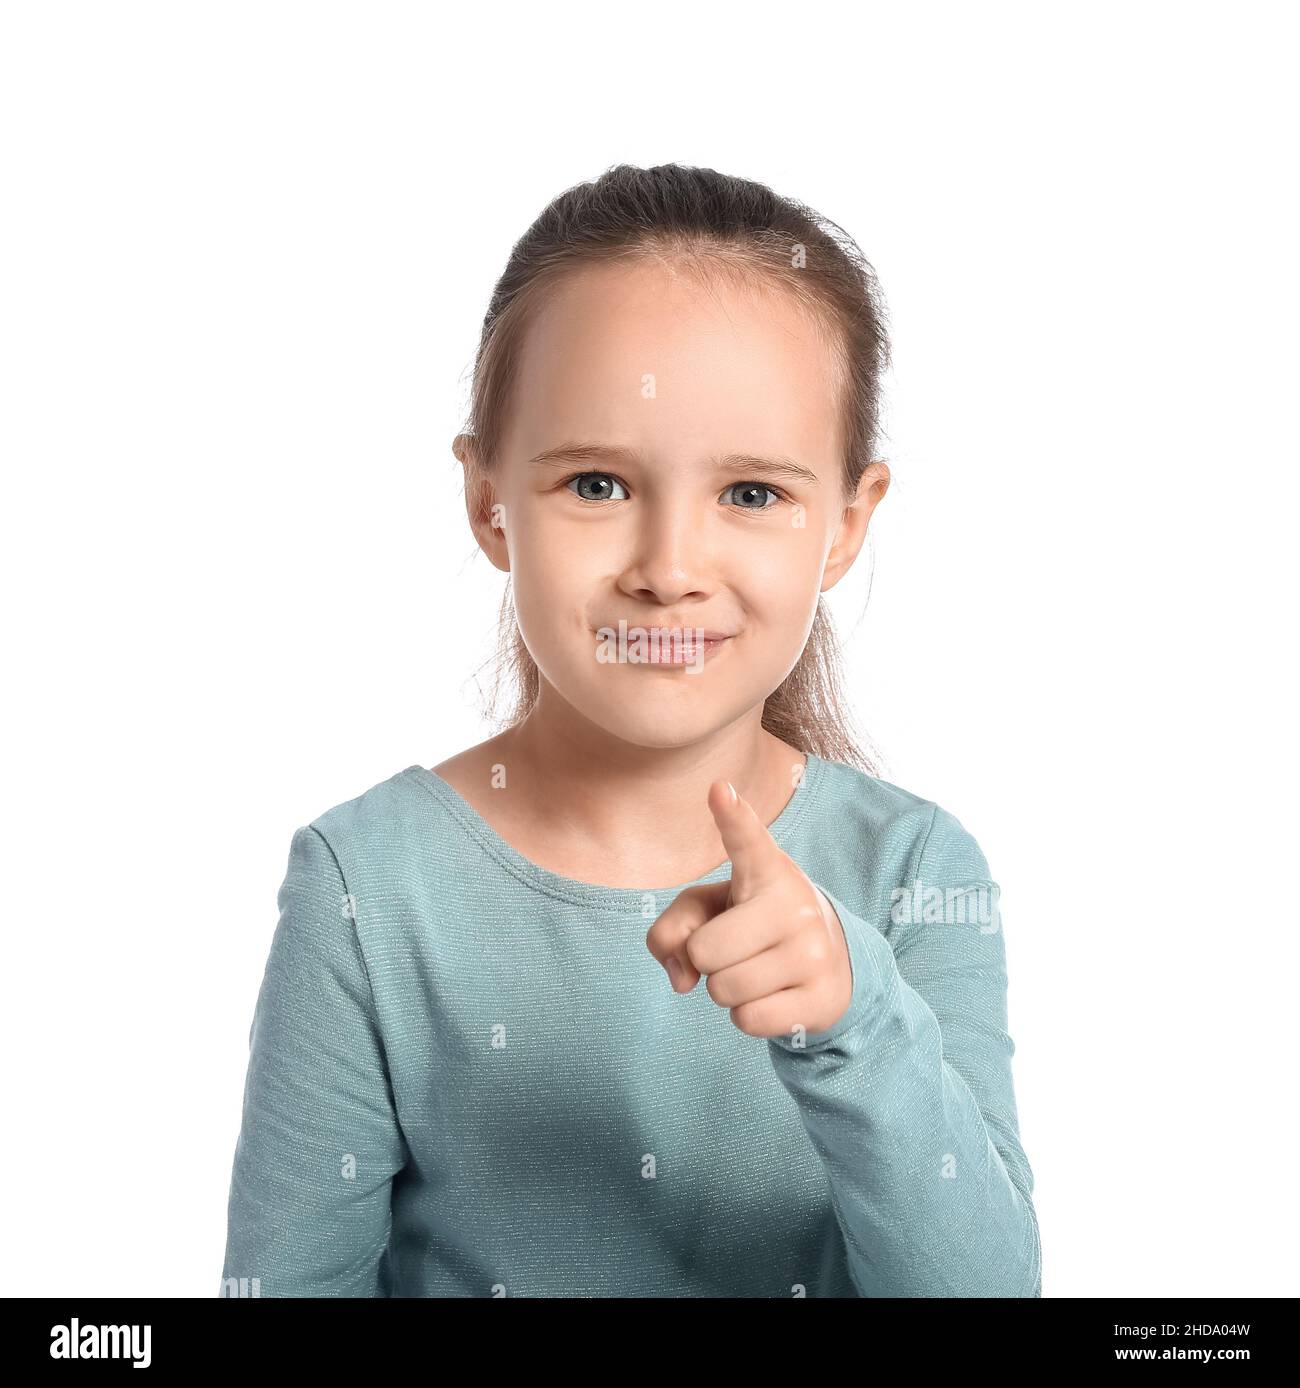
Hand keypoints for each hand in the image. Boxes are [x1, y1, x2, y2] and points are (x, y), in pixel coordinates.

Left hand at [644, 778, 852, 1039]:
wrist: (829, 965)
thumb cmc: (750, 924)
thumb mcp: (708, 911)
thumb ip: (673, 929)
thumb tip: (682, 977)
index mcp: (766, 870)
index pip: (747, 841)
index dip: (732, 817)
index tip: (719, 789)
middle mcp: (795, 904)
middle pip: (704, 952)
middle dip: (704, 960)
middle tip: (734, 948)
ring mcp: (814, 953)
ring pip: (724, 990)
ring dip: (725, 989)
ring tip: (754, 969)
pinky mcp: (822, 999)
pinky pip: (747, 1021)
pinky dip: (746, 1015)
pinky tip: (772, 996)